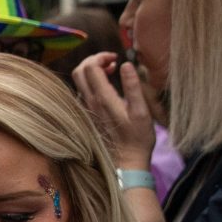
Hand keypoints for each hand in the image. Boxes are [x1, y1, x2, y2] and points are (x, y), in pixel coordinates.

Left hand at [73, 52, 159, 167]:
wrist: (125, 164)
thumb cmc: (137, 139)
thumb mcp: (141, 112)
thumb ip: (133, 87)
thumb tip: (126, 64)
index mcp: (102, 99)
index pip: (90, 67)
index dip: (101, 56)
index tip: (116, 58)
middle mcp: (89, 103)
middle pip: (79, 71)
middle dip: (94, 60)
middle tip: (112, 62)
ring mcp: (86, 111)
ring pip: (80, 82)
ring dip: (93, 72)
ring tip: (111, 72)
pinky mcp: (87, 117)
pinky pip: (83, 92)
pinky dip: (92, 83)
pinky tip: (107, 88)